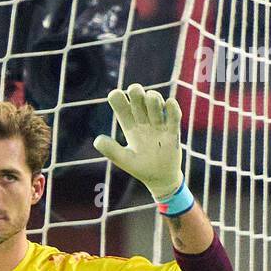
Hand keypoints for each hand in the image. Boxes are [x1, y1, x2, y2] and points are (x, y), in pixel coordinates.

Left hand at [94, 83, 182, 201]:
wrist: (160, 179)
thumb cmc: (140, 168)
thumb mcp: (124, 160)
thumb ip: (111, 150)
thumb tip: (97, 140)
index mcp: (128, 125)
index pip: (120, 104)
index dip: (117, 97)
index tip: (115, 97)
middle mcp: (143, 120)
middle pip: (137, 96)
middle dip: (136, 91)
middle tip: (136, 94)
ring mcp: (158, 123)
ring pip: (155, 101)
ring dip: (153, 99)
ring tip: (154, 102)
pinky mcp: (172, 130)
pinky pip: (174, 114)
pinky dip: (172, 107)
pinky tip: (169, 104)